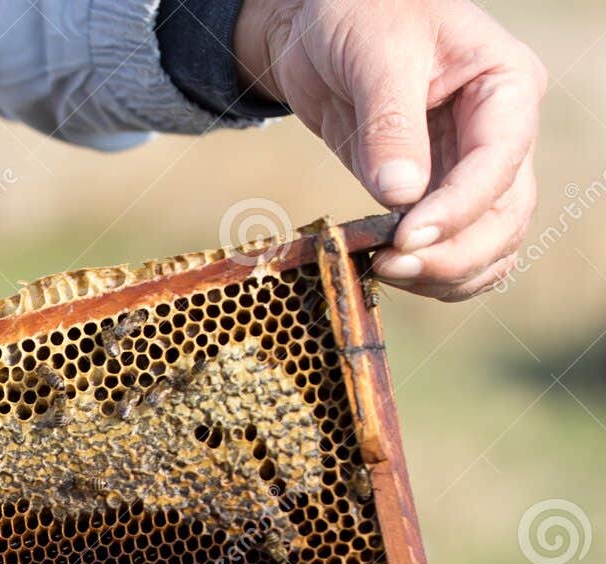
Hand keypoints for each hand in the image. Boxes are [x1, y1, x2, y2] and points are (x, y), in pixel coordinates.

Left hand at [234, 0, 545, 299]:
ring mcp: (470, 169)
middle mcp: (500, 133)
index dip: (457, 211)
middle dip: (452, 253)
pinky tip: (388, 273)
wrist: (322, 23)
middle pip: (504, 217)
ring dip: (444, 274)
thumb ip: (390, 121)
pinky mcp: (433, 195)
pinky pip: (454, 250)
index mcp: (505, 86)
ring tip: (383, 271)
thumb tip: (401, 195)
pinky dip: (430, 275)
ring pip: (488, 245)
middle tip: (389, 266)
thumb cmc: (359, 12)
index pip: (499, 163)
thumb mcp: (375, 52)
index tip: (404, 239)